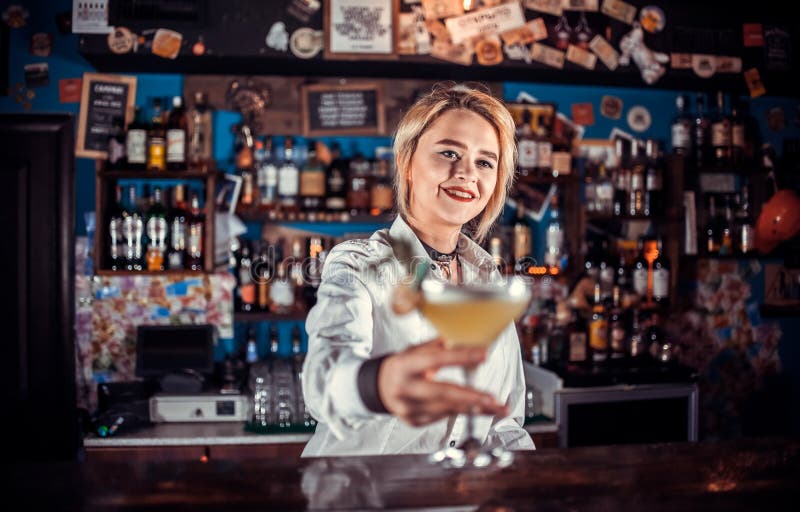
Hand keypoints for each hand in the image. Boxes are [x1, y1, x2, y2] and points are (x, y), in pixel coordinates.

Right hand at [377, 337, 507, 426]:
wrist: (377, 388)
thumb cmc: (401, 366)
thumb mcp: (414, 351)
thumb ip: (437, 347)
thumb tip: (464, 340)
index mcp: (404, 365)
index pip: (435, 359)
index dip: (461, 357)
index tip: (483, 355)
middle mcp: (406, 389)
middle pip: (442, 393)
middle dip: (471, 396)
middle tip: (493, 398)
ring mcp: (408, 408)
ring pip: (447, 409)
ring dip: (475, 409)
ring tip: (498, 407)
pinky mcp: (414, 421)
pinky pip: (443, 416)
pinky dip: (462, 411)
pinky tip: (478, 409)